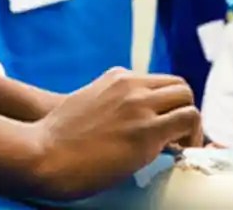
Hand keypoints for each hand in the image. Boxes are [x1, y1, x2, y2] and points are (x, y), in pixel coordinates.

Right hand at [22, 68, 200, 198]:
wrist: (39, 154)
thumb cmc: (54, 141)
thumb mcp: (84, 106)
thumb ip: (107, 105)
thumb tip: (120, 126)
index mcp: (116, 78)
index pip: (158, 82)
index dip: (166, 105)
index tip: (165, 126)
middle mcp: (131, 86)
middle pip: (179, 86)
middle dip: (183, 109)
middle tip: (178, 137)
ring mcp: (140, 105)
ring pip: (188, 99)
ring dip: (191, 123)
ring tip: (182, 147)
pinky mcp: (147, 131)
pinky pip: (189, 120)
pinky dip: (193, 136)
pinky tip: (179, 153)